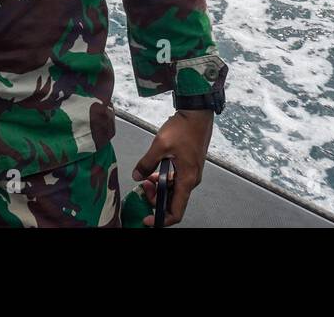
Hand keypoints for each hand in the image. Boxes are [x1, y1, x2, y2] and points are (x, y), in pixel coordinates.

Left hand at [131, 109, 213, 225]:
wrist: (196, 113)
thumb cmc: (183, 128)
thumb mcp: (160, 145)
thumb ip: (146, 163)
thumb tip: (137, 176)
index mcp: (187, 179)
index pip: (177, 212)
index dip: (161, 220)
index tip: (147, 219)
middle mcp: (192, 180)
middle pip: (173, 201)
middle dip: (155, 198)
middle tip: (142, 186)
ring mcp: (191, 173)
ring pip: (173, 190)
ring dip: (158, 188)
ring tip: (146, 176)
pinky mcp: (189, 166)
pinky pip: (175, 180)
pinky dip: (163, 179)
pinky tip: (154, 170)